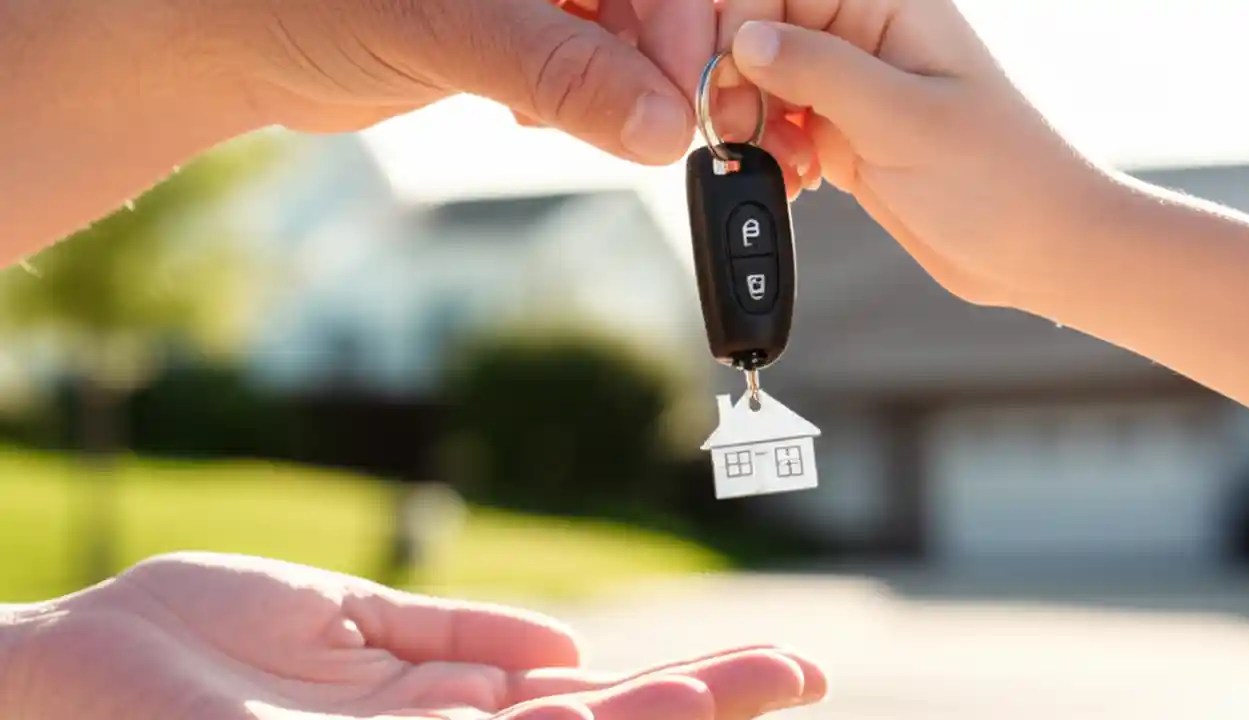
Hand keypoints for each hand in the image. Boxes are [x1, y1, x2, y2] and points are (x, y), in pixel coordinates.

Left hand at [4, 552, 825, 719]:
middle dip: (696, 706)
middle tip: (801, 673)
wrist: (61, 664)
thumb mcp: (349, 621)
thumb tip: (567, 645)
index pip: (584, 701)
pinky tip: (598, 707)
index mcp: (437, 712)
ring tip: (734, 688)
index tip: (764, 662)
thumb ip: (453, 631)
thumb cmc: (193, 642)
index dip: (676, 681)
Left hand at [210, 0, 714, 163]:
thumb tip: (663, 126)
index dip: (689, 26)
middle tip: (665, 134)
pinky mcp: (522, 23)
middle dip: (665, 65)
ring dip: (626, 88)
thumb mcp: (448, 30)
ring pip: (629, 32)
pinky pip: (590, 59)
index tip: (690, 105)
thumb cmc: (313, 0)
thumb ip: (563, 73)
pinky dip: (583, 96)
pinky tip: (534, 110)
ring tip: (574, 118)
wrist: (238, 38)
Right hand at [716, 0, 1114, 305]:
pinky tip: (797, 181)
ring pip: (764, 85)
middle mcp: (867, 40)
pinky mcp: (846, 139)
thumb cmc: (999, 178)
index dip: (740, 23)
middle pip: (763, 32)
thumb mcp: (903, 118)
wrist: (1036, 252)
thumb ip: (820, 71)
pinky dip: (771, 156)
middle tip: (739, 131)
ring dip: (752, 125)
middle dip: (739, 81)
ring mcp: (854, 91)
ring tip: (782, 164)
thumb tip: (747, 38)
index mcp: (890, 7)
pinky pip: (781, 131)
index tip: (726, 77)